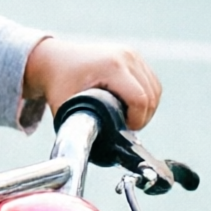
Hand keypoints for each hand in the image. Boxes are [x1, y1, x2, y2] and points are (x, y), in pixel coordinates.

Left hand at [23, 36, 160, 128]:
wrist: (55, 59)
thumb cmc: (58, 84)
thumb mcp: (65, 107)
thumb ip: (78, 129)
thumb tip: (87, 155)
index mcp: (112, 67)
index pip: (140, 99)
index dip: (137, 121)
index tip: (123, 131)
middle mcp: (126, 57)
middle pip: (151, 96)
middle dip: (142, 117)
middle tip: (126, 129)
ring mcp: (133, 55)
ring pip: (155, 89)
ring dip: (147, 108)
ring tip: (130, 120)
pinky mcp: (135, 56)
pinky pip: (151, 81)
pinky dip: (148, 97)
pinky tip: (134, 108)